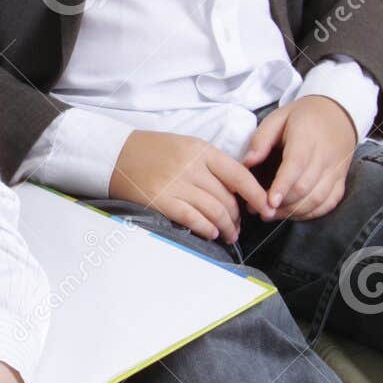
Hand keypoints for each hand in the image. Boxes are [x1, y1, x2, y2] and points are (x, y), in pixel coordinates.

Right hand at [110, 129, 274, 242]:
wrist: (115, 155)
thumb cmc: (152, 152)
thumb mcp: (186, 147)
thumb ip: (210, 166)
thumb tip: (235, 193)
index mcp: (201, 150)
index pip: (239, 175)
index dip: (257, 195)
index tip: (267, 208)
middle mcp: (191, 166)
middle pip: (227, 197)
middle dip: (238, 217)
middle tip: (239, 227)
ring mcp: (176, 183)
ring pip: (214, 210)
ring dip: (226, 227)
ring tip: (228, 234)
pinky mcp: (161, 200)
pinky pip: (193, 218)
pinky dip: (206, 228)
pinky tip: (211, 233)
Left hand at [243, 96, 356, 219]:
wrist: (338, 113)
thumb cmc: (303, 116)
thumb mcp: (279, 117)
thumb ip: (262, 139)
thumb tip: (247, 162)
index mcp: (306, 138)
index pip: (296, 165)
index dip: (282, 186)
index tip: (268, 201)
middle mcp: (325, 156)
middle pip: (305, 187)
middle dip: (282, 204)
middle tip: (260, 210)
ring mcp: (336, 169)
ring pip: (318, 198)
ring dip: (294, 211)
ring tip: (273, 214)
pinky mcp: (341, 179)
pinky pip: (330, 202)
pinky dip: (312, 212)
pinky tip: (294, 214)